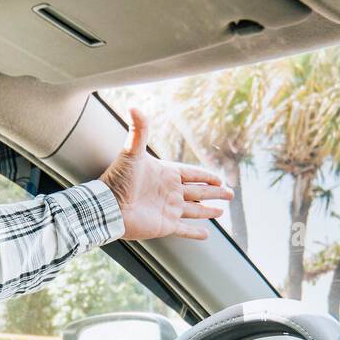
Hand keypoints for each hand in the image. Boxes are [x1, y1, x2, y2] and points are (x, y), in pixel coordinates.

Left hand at [99, 106, 233, 240]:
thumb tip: (134, 105)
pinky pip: (184, 230)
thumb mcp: (131, 151)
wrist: (108, 206)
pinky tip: (205, 234)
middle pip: (198, 192)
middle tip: (230, 194)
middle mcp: (170, 192)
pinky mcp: (165, 226)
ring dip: (208, 211)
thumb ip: (139, 130)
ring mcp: (168, 209)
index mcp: (166, 174)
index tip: (219, 179)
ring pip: (194, 210)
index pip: (192, 174)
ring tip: (221, 211)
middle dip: (214, 193)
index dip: (206, 176)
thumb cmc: (118, 178)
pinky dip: (195, 233)